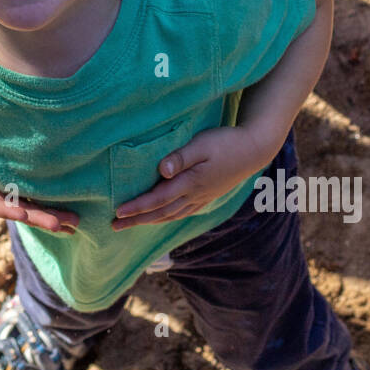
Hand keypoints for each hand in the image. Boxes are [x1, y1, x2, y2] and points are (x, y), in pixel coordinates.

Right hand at [0, 164, 79, 233]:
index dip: (9, 208)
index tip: (23, 213)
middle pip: (21, 211)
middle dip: (42, 218)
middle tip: (67, 224)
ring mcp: (4, 198)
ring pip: (31, 206)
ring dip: (52, 215)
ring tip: (76, 222)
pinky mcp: (10, 190)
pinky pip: (33, 197)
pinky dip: (49, 204)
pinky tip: (68, 212)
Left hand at [112, 124, 276, 229]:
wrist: (254, 150)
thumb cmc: (226, 142)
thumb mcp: (202, 144)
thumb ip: (181, 157)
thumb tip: (161, 170)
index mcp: (190, 183)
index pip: (157, 199)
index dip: (137, 207)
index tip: (117, 212)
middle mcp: (194, 195)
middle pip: (160, 212)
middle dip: (136, 220)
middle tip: (114, 226)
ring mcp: (202, 198)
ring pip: (171, 215)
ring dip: (149, 221)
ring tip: (131, 224)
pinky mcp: (207, 196)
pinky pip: (182, 213)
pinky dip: (167, 218)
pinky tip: (161, 218)